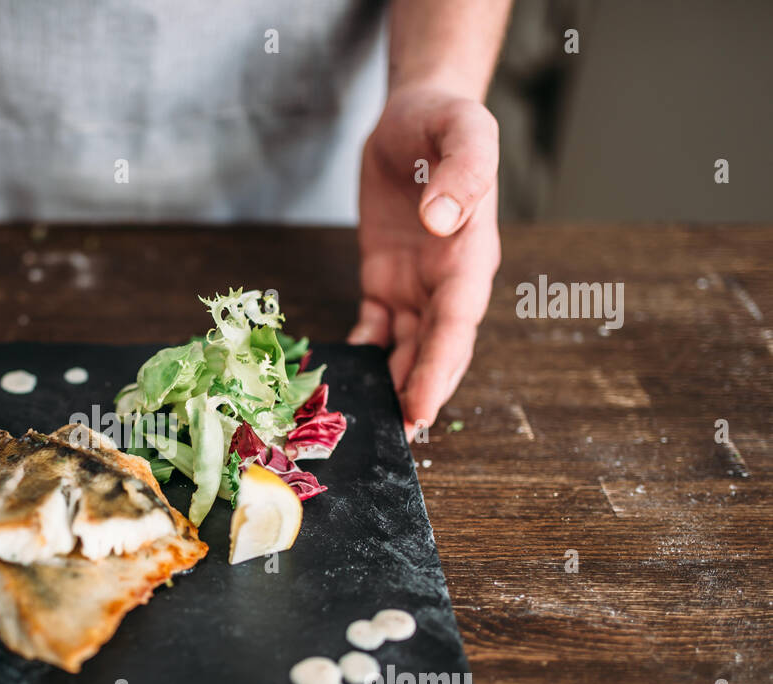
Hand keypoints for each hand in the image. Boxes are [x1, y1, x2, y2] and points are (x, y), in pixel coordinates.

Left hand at [351, 83, 500, 438]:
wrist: (416, 116)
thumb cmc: (445, 122)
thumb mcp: (462, 131)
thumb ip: (463, 175)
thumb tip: (441, 221)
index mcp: (468, 256)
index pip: (456, 324)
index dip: (440, 369)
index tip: (420, 407)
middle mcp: (445, 282)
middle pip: (435, 350)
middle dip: (418, 394)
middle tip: (397, 440)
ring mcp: (415, 287)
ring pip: (405, 351)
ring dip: (391, 387)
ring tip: (368, 427)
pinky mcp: (384, 282)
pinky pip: (374, 329)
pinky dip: (361, 356)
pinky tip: (341, 381)